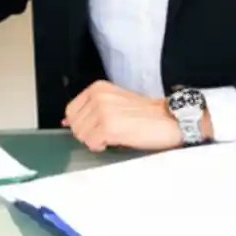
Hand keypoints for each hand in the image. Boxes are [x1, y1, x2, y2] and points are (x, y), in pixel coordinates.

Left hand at [62, 81, 199, 151]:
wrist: (169, 119)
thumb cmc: (145, 114)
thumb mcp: (114, 103)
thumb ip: (91, 109)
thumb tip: (67, 122)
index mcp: (97, 88)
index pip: (71, 110)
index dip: (81, 124)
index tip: (96, 128)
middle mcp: (98, 96)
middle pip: (75, 125)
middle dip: (88, 134)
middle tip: (107, 133)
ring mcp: (102, 111)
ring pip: (81, 135)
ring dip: (95, 141)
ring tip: (114, 135)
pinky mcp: (108, 126)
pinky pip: (92, 143)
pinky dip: (101, 146)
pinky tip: (116, 140)